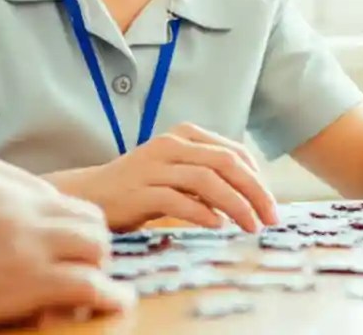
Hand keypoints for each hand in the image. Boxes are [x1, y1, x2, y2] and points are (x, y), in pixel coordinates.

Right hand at [0, 171, 132, 330]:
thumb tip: (7, 224)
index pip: (57, 197)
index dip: (70, 223)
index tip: (73, 242)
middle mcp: (22, 207)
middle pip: (86, 215)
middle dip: (94, 240)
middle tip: (91, 264)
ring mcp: (30, 241)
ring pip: (96, 244)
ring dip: (102, 265)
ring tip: (104, 286)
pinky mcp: (33, 280)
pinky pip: (89, 284)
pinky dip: (108, 294)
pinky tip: (114, 302)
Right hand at [48, 123, 278, 232]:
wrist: (91, 194)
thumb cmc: (140, 187)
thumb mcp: (177, 171)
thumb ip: (209, 175)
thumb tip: (253, 197)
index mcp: (183, 135)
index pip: (234, 152)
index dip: (258, 178)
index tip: (270, 204)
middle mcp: (170, 144)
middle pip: (226, 163)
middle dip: (255, 192)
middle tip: (271, 218)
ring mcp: (153, 167)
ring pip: (206, 180)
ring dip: (235, 205)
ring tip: (250, 226)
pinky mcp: (139, 191)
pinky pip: (178, 199)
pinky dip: (202, 213)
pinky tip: (216, 226)